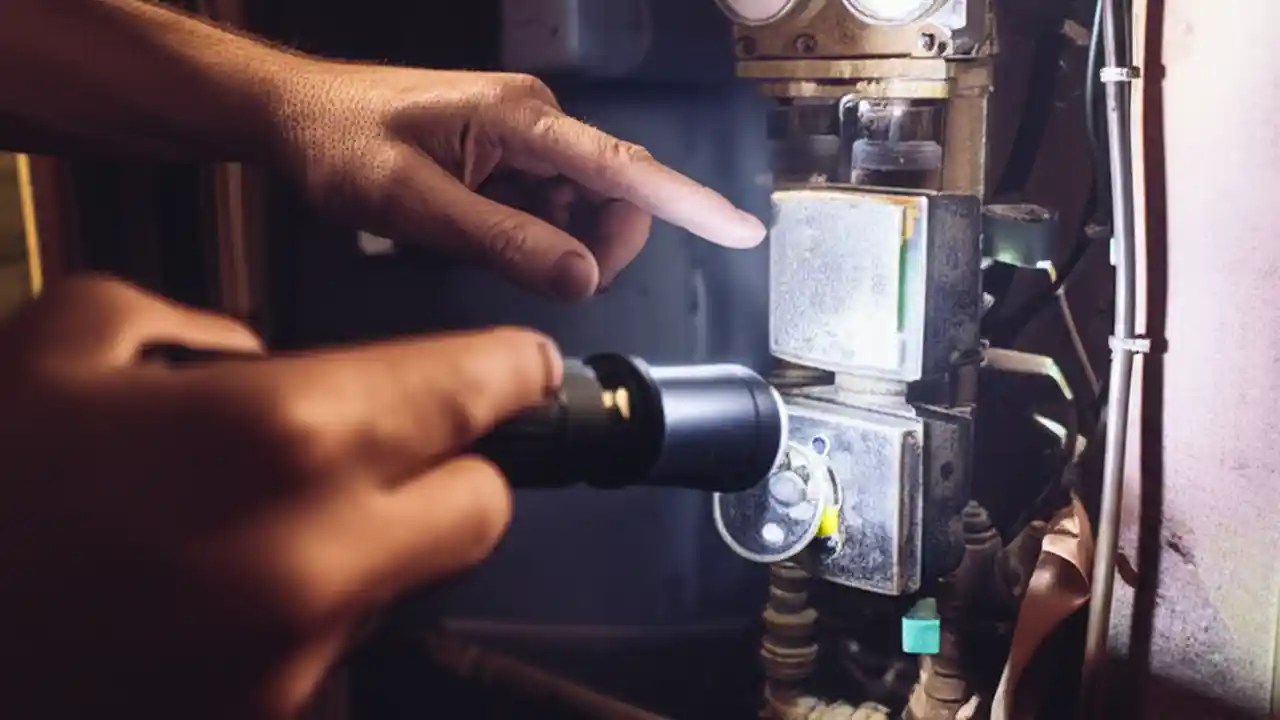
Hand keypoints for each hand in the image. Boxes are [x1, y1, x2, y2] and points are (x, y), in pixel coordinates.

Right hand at [0, 276, 560, 718]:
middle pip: (481, 511)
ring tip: (262, 523)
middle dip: (455, 470)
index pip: (471, 392)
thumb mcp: (72, 337)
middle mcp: (321, 557)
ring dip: (372, 543)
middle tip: (392, 446)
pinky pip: (334, 647)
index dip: (513, 371)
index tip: (526, 367)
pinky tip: (222, 589)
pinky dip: (309, 609)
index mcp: (287, 435)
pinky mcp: (269, 717)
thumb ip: (200, 329)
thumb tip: (260, 363)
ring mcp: (299, 658)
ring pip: (410, 584)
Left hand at [272, 65, 765, 299]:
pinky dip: (534, 231)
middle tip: (543, 274)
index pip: (625, 168)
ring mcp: (524, 137)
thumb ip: (504, 241)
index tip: (741, 230)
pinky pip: (550, 204)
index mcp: (522, 119)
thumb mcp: (416, 204)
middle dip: (598, 244)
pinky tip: (482, 228)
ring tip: (482, 240)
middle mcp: (536, 120)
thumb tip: (583, 276)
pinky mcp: (508, 154)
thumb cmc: (342, 144)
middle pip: (615, 195)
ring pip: (583, 206)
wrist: (295, 115)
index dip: (689, 203)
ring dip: (558, 241)